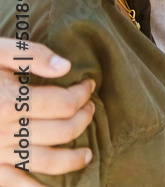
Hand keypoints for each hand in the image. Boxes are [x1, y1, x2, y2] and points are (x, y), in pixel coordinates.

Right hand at [0, 39, 93, 184]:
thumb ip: (32, 56)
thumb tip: (66, 67)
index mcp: (11, 101)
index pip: (65, 103)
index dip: (83, 94)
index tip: (88, 86)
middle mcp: (5, 130)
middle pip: (62, 130)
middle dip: (83, 119)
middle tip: (90, 110)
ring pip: (47, 160)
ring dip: (72, 159)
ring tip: (86, 155)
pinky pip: (15, 185)